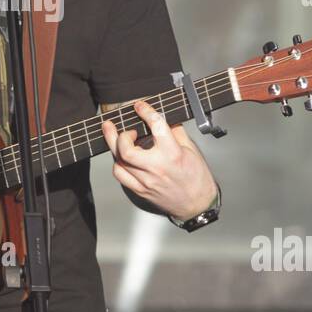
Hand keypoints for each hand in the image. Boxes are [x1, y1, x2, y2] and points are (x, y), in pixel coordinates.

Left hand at [100, 99, 218, 221]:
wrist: (196, 205)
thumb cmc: (197, 178)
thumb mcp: (192, 150)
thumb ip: (176, 132)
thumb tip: (163, 118)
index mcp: (173, 154)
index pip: (156, 126)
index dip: (145, 111)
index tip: (140, 106)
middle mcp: (157, 168)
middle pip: (126, 149)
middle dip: (120, 134)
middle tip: (126, 128)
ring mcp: (146, 181)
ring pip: (120, 162)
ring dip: (115, 147)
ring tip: (117, 138)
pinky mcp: (140, 190)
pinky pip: (121, 176)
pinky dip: (118, 164)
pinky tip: (122, 157)